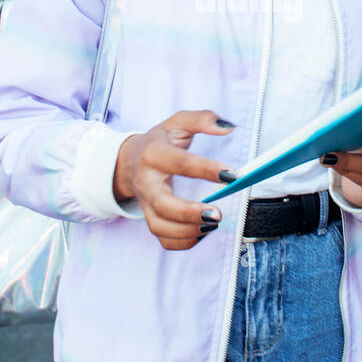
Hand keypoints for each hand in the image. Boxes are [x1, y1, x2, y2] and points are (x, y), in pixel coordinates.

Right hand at [113, 109, 237, 250]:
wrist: (130, 159)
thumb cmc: (160, 141)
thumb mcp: (178, 123)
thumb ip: (202, 119)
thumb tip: (228, 127)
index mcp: (154, 154)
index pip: (180, 163)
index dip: (206, 169)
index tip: (232, 175)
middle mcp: (147, 182)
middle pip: (162, 204)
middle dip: (189, 213)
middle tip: (217, 214)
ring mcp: (146, 203)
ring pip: (159, 226)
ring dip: (187, 231)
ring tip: (212, 224)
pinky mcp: (151, 218)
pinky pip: (163, 239)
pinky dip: (183, 242)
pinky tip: (203, 232)